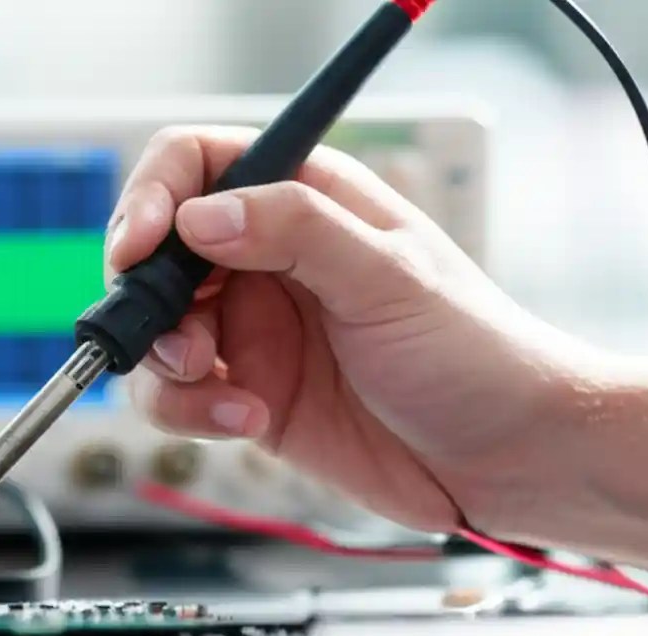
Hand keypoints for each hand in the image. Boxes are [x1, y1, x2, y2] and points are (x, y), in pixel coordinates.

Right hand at [107, 126, 600, 534]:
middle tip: (178, 335)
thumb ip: (295, 233)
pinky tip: (246, 420)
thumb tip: (199, 215)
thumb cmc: (474, 353)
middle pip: (156, 252)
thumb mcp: (390, 278)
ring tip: (217, 385)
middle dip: (148, 295)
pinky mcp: (245, 394)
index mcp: (303, 202)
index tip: (141, 243)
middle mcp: (266, 260)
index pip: (197, 164)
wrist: (506, 459)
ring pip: (155, 331)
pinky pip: (177, 396)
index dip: (155, 195)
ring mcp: (251, 330)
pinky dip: (191, 410)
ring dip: (166, 361)